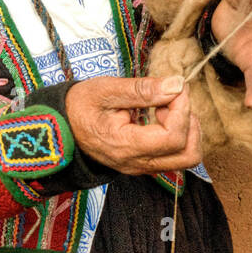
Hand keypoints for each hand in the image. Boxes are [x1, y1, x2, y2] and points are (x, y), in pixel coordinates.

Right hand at [64, 76, 202, 174]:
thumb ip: (142, 89)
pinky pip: (175, 157)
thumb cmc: (80, 106)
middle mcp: (137, 163)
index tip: (174, 87)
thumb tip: (177, 85)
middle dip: (190, 122)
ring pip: (186, 159)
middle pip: (188, 155)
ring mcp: (142, 167)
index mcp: (126, 146)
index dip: (182, 109)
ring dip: (188, 130)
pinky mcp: (144, 164)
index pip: (173, 137)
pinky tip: (161, 115)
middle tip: (174, 98)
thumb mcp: (106, 90)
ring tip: (167, 107)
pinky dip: (179, 135)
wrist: (60, 128)